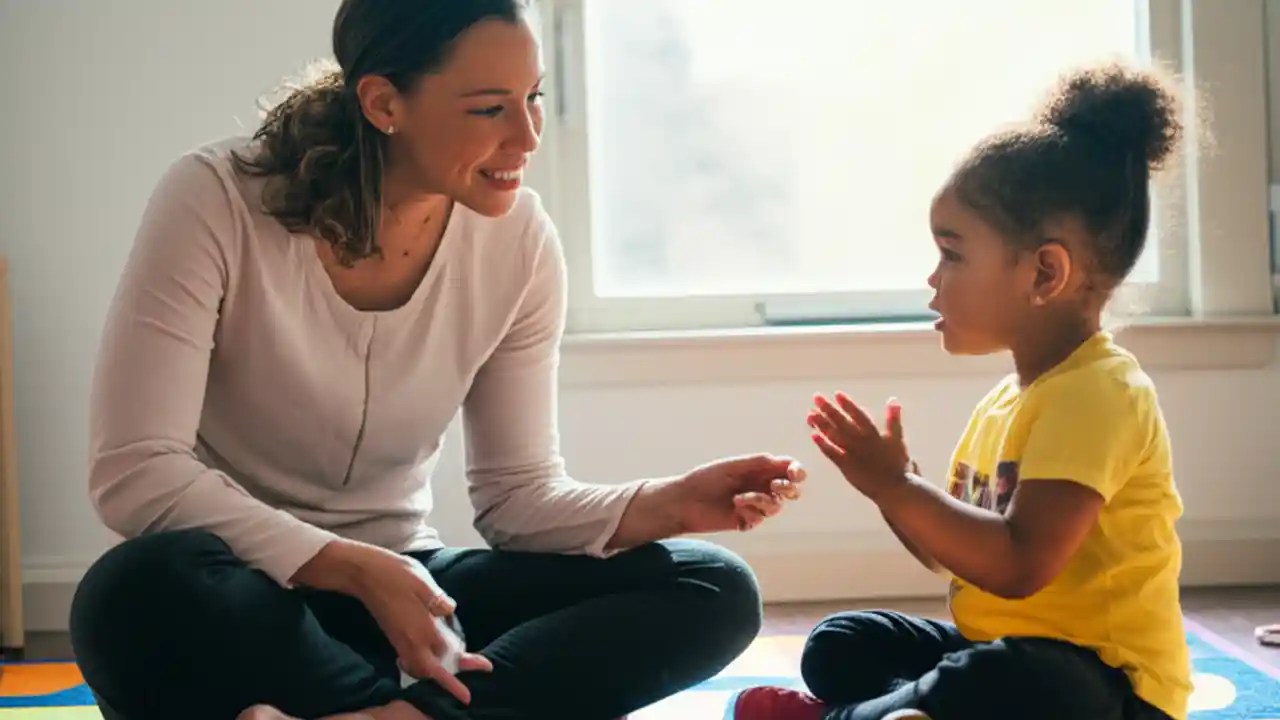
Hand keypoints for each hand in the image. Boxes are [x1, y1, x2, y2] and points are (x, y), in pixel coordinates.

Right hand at [295, 540, 492, 703]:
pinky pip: (411, 657)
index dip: (455, 680)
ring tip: (459, 658)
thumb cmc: (394, 573)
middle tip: (476, 664)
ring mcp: (399, 638)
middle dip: (451, 673)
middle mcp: (409, 640)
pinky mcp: (393, 633)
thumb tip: (451, 611)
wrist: (363, 572)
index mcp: (419, 629)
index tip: (466, 697)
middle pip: (430, 671)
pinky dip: (426, 658)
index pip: (440, 663)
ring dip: (438, 667)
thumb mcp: (421, 582)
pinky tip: (435, 645)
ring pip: (420, 666)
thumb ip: (437, 600)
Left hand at [673, 454, 806, 532]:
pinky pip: (760, 517)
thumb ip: (758, 463)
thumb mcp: (733, 466)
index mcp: (758, 469)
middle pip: (790, 490)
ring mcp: (754, 504)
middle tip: (775, 486)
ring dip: (761, 501)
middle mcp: (760, 486)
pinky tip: (735, 508)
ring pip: (776, 505)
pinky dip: (751, 511)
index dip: (797, 471)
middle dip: (788, 488)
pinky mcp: (747, 520)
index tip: (793, 474)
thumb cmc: (706, 478)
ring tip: (739, 499)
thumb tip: (784, 462)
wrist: (685, 501)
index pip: (787, 469)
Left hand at [808, 393, 911, 501]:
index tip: (837, 394)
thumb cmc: (897, 464)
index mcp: (874, 434)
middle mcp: (861, 442)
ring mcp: (852, 454)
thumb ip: (893, 419)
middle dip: (829, 409)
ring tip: (810, 414)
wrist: (894, 489)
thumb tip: (893, 399)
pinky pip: (832, 454)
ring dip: (822, 424)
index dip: (848, 404)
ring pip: (834, 436)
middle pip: (842, 423)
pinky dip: (823, 445)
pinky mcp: (846, 467)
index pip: (859, 415)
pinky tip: (813, 435)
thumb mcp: (897, 439)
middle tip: (816, 398)